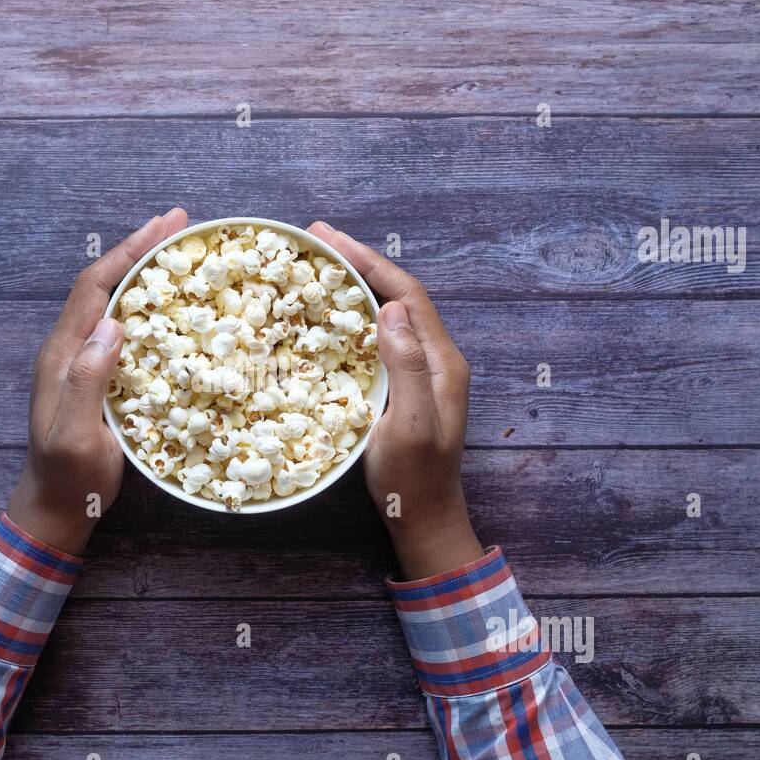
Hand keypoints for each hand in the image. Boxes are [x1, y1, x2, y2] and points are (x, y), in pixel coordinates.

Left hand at [7, 207, 188, 553]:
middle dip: (139, 249)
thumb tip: (112, 326)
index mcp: (62, 355)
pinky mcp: (95, 375)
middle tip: (181, 223)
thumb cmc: (70, 478)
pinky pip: (121, 326)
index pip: (95, 287)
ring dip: (143, 270)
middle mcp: (69, 349)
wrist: (55, 507)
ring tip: (180, 250)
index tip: (165, 226)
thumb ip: (87, 382)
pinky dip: (146, 303)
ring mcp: (80, 361)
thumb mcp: (77, 437)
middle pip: (103, 284)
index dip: (128, 252)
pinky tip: (171, 304)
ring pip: (112, 301)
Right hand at [308, 222, 484, 578]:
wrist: (424, 520)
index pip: (407, 295)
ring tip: (320, 264)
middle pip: (399, 296)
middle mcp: (436, 360)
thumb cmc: (413, 482)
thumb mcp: (408, 427)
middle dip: (361, 262)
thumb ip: (406, 368)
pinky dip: (355, 315)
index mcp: (442, 363)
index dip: (370, 262)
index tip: (330, 239)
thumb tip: (388, 311)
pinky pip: (381, 337)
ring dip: (358, 284)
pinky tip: (330, 314)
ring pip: (390, 313)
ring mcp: (423, 373)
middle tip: (317, 239)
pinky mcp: (406, 387)